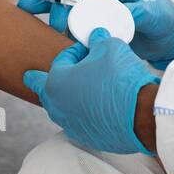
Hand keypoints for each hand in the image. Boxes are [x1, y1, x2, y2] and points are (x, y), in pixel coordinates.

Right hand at [18, 0, 173, 67]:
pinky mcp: (97, 16)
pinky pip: (78, 18)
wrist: (171, 41)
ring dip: (62, 15)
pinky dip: (69, 26)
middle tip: (59, 22)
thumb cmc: (167, 21)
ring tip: (57, 29)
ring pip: (73, 3)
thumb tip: (118, 14)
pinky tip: (60, 35)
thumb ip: (136, 12)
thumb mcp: (154, 15)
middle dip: (63, 4)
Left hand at [23, 27, 159, 154]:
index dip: (76, 51)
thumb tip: (97, 36)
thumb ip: (98, 40)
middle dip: (45, 80)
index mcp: (56, 83)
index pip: (62, 60)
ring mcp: (72, 125)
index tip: (88, 48)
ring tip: (66, 93)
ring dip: (64, 99)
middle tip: (31, 77)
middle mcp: (58, 107)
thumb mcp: (110, 47)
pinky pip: (80, 122)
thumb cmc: (121, 80)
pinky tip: (94, 108)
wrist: (142, 115)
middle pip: (48, 89)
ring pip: (61, 109)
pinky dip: (84, 114)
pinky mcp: (88, 138)